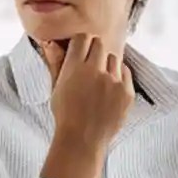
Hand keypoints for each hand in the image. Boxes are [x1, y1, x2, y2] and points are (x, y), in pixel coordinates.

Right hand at [40, 34, 134, 149]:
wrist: (82, 140)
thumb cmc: (65, 114)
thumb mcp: (56, 87)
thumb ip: (55, 63)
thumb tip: (51, 43)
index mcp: (74, 68)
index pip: (83, 38)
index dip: (81, 43)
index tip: (80, 50)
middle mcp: (95, 71)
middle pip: (99, 44)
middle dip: (94, 51)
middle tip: (90, 64)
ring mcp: (113, 82)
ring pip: (113, 58)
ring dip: (106, 64)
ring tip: (100, 80)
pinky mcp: (126, 92)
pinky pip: (125, 72)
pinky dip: (118, 76)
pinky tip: (109, 87)